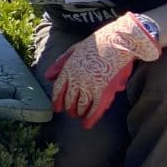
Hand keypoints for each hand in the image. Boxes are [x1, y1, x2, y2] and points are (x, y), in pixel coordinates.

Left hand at [45, 13, 160, 128]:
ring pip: (81, 105)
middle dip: (69, 108)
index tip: (57, 108)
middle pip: (69, 99)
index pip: (58, 89)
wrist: (118, 41)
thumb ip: (61, 63)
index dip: (57, 100)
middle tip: (70, 113)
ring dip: (79, 112)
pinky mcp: (104, 90)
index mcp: (68, 68)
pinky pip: (96, 108)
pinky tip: (87, 124)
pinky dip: (91, 117)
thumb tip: (48, 76)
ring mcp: (90, 85)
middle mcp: (76, 79)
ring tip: (79, 116)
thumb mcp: (74, 50)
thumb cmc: (98, 43)